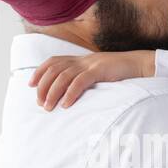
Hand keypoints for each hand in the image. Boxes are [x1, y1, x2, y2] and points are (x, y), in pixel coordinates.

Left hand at [29, 50, 154, 109]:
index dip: (39, 72)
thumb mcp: (96, 73)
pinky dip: (71, 94)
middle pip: (54, 70)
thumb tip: (69, 94)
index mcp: (79, 59)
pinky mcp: (99, 70)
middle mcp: (81, 60)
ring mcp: (89, 64)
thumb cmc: (117, 72)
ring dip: (53, 93)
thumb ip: (82, 79)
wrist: (138, 64)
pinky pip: (80, 82)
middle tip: (40, 103)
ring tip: (48, 107)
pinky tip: (66, 105)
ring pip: (63, 77)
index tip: (30, 85)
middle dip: (43, 86)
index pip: (52, 62)